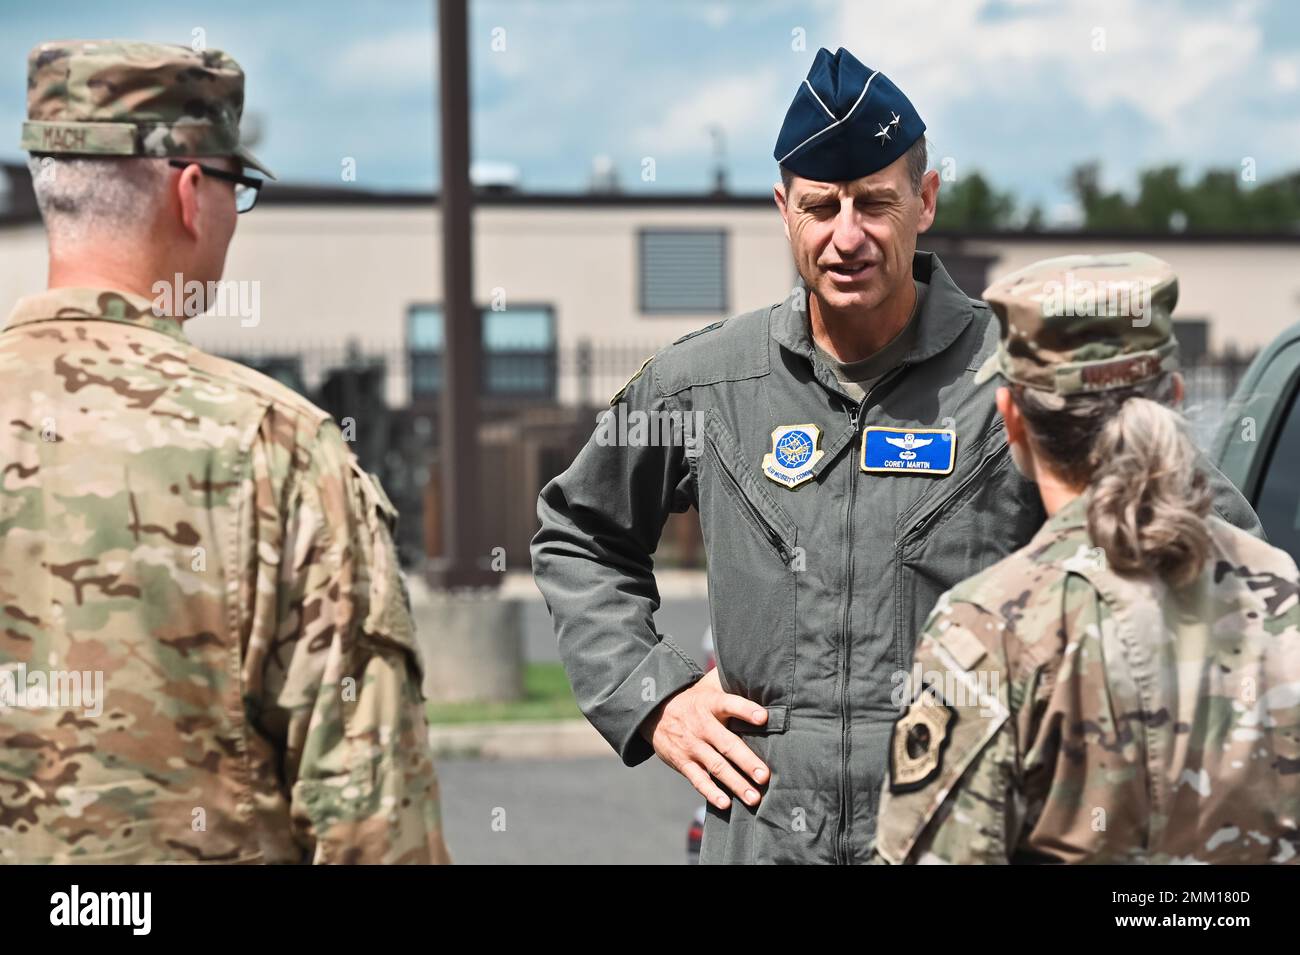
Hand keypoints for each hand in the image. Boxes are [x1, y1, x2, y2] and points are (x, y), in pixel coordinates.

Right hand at [639, 669, 769, 809]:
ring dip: (735, 783)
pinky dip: (711, 792)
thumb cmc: (694, 699)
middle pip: (727, 744)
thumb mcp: (707, 685)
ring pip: (716, 766)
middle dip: (747, 761)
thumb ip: (729, 677)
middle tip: (765, 776)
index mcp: (710, 703)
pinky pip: (698, 779)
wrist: (654, 713)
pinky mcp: (683, 762)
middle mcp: (702, 725)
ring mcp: (691, 746)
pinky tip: (725, 803)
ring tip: (754, 797)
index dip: (746, 709)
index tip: (764, 717)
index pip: (729, 703)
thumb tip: (756, 665)